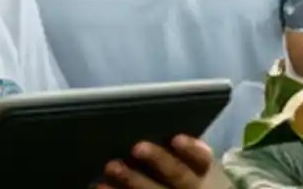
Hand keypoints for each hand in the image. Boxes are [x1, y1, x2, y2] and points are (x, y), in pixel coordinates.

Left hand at [97, 135, 213, 188]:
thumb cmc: (178, 173)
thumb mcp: (187, 163)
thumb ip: (175, 148)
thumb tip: (149, 120)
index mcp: (202, 172)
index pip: (202, 159)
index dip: (191, 149)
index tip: (176, 138)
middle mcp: (191, 188)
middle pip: (178, 175)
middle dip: (158, 160)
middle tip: (137, 147)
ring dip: (132, 181)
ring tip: (111, 166)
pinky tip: (100, 187)